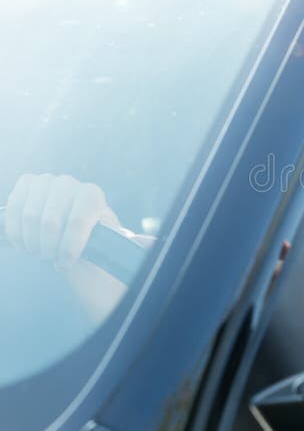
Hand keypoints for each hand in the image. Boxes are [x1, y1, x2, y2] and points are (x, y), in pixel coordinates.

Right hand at [5, 174, 120, 267]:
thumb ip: (131, 243)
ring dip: (32, 242)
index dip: (70, 247)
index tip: (67, 263)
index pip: (78, 221)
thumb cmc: (91, 237)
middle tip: (51, 258)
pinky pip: (13, 208)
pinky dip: (16, 232)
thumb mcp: (112, 241)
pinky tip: (24, 244)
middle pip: (50, 221)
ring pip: (30, 217)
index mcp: (93, 195)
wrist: (69, 229)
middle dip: (48, 248)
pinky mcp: (27, 183)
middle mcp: (70, 183)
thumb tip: (150, 241)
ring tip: (40, 252)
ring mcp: (47, 180)